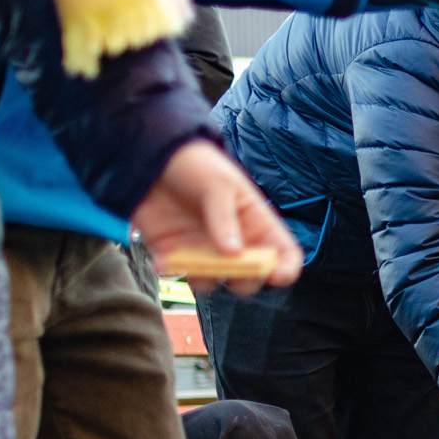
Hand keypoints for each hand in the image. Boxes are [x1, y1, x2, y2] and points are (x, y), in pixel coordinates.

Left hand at [132, 140, 301, 295]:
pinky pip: (181, 274)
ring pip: (217, 281)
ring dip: (206, 279)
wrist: (152, 156)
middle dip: (244, 280)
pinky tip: (163, 261)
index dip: (286, 269)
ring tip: (190, 264)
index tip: (275, 275)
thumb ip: (225, 218)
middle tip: (228, 268)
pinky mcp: (177, 253)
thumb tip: (234, 253)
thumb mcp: (218, 183)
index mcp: (256, 223)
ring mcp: (206, 250)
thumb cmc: (196, 163)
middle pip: (252, 277)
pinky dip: (173, 272)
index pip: (284, 254)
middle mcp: (236, 242)